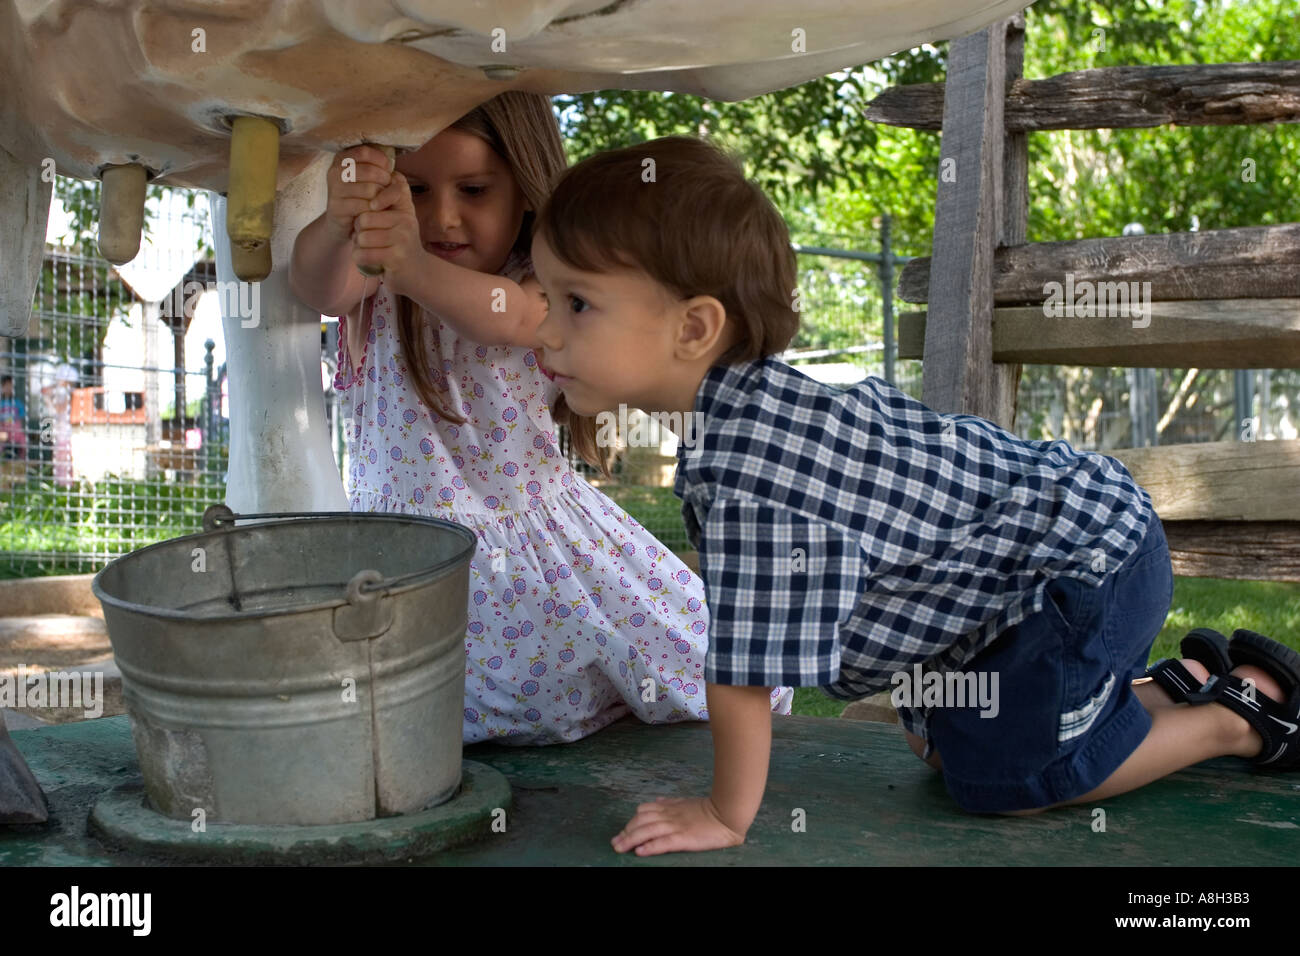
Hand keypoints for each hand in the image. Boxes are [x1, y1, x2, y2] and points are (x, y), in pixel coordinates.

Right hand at [324, 146, 393, 243]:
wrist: (344, 223)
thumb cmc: (361, 196)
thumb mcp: (369, 178)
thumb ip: (379, 168)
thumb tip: (390, 168)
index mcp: (342, 159)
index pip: (364, 152)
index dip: (381, 160)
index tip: (387, 170)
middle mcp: (335, 171)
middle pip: (369, 171)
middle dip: (384, 180)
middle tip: (386, 188)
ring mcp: (334, 189)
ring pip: (369, 189)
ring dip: (381, 196)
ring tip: (381, 199)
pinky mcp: (337, 207)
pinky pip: (364, 206)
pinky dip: (374, 209)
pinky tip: (374, 210)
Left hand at [351, 172, 424, 294]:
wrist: (417, 272)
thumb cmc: (400, 242)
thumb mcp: (399, 215)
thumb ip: (389, 196)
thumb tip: (362, 170)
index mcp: (405, 207)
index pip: (379, 193)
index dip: (370, 200)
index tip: (371, 209)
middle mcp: (406, 220)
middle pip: (364, 218)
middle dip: (359, 230)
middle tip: (367, 237)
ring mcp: (402, 240)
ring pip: (362, 237)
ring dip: (359, 245)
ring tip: (369, 248)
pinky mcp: (396, 258)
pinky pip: (363, 254)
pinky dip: (360, 258)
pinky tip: (368, 259)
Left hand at [611, 796, 745, 856]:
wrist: (727, 813)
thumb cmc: (709, 809)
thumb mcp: (686, 802)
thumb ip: (670, 803)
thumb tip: (656, 802)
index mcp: (669, 807)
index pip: (643, 812)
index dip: (631, 822)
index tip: (622, 832)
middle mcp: (669, 816)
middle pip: (641, 822)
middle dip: (625, 832)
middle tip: (615, 843)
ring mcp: (676, 826)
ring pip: (647, 831)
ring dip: (631, 840)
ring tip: (619, 848)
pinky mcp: (684, 838)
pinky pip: (664, 842)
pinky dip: (650, 846)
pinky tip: (640, 851)